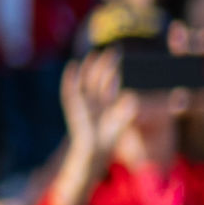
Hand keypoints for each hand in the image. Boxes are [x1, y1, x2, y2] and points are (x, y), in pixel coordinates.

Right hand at [56, 54, 136, 204]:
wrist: (92, 153)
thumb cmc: (106, 141)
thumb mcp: (120, 123)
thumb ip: (126, 110)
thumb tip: (133, 98)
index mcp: (104, 104)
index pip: (109, 82)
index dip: (114, 69)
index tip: (121, 57)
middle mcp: (93, 102)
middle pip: (98, 78)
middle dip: (105, 65)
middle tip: (114, 50)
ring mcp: (82, 104)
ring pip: (85, 81)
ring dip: (89, 68)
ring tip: (94, 54)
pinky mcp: (73, 108)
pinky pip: (70, 90)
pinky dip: (70, 79)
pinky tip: (73, 67)